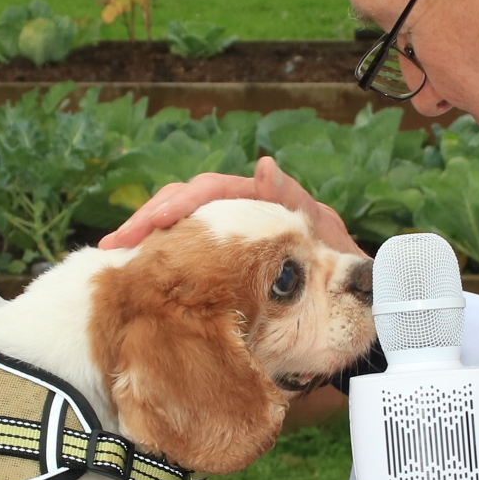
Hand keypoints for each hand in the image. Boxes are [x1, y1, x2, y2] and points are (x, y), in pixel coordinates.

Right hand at [99, 155, 358, 255]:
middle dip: (149, 218)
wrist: (364, 314)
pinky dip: (160, 257)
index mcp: (266, 202)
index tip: (153, 220)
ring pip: (180, 226)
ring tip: (114, 255)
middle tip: (116, 243)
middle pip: (186, 203)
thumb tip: (263, 165)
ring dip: (147, 236)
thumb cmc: (350, 276)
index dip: (181, 202)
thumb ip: (296, 203)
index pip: (213, 191)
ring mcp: (233, 239)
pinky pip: (186, 253)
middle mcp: (245, 213)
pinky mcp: (225, 265)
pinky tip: (136, 270)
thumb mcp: (327, 237)